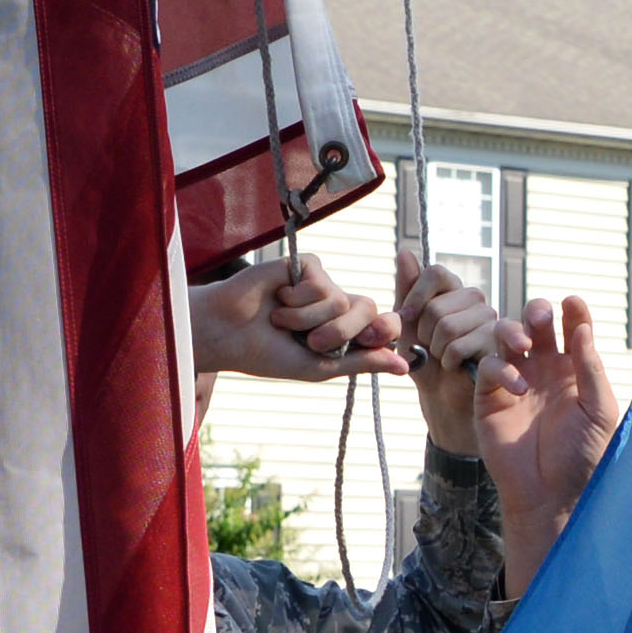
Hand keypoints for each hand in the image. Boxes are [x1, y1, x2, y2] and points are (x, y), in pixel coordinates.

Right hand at [190, 249, 406, 384]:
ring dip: (308, 319)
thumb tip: (405, 367)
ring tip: (281, 321)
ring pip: (341, 300)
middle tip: (308, 341)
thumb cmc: (267, 354)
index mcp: (346, 331)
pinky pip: (320, 281)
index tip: (371, 339)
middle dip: (339, 332)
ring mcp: (323, 283)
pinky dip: (296, 298)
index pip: (384, 324)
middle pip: (369, 309)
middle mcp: (339, 305)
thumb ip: (362, 363)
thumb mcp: (319, 367)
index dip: (383, 331)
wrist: (226, 333)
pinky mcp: (307, 265)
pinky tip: (277, 297)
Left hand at [393, 249, 499, 453]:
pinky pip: (463, 345)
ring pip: (449, 326)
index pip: (435, 273)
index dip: (415, 296)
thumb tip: (405, 252)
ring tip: (443, 358)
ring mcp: (491, 320)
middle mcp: (475, 300)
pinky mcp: (499, 345)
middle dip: (424, 332)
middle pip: (438, 305)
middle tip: (430, 347)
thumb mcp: (406, 324)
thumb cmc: (423, 357)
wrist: (440, 395)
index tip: (407, 318)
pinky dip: (450, 360)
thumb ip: (406, 290)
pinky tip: (456, 366)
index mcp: (453, 289)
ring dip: (437, 350)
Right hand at [405, 257, 618, 591]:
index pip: (572, 329)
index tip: (574, 303)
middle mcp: (543, 372)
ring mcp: (514, 383)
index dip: (573, 312)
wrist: (551, 496)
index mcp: (574, 371)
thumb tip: (582, 327)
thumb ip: (590, 368)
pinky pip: (488, 368)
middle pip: (534, 324)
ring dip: (513, 331)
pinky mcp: (488, 399)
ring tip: (525, 345)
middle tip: (541, 318)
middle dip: (536, 313)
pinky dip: (500, 369)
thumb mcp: (599, 410)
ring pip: (504, 337)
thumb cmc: (583, 457)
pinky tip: (518, 388)